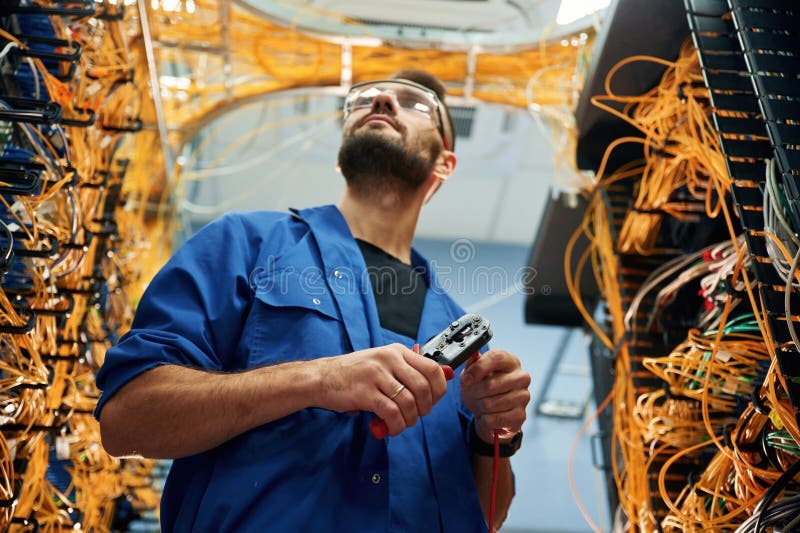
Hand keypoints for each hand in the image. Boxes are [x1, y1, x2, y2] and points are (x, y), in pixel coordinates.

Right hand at [314, 343, 447, 436]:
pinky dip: (396, 425)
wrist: (322, 378)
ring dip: (409, 420)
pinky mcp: (365, 392)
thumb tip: (442, 378)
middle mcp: (389, 360)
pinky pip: (391, 413)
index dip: (439, 389)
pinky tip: (390, 427)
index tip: (433, 401)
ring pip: (409, 402)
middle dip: (425, 408)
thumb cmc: (354, 373)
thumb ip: (408, 370)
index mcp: (396, 351)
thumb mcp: (383, 363)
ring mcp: (376, 375)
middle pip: (424, 387)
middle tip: (417, 415)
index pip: (432, 368)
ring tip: (401, 423)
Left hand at [460, 350, 530, 443]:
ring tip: (483, 405)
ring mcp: (523, 397)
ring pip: (489, 404)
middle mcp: (521, 377)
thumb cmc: (482, 389)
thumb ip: (471, 365)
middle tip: (474, 394)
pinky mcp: (520, 416)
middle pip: (491, 384)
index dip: (478, 368)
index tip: (466, 379)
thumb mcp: (473, 374)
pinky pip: (492, 419)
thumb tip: (471, 358)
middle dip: (475, 392)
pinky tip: (488, 416)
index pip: (496, 358)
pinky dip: (484, 420)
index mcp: (510, 361)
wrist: (488, 413)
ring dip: (480, 406)